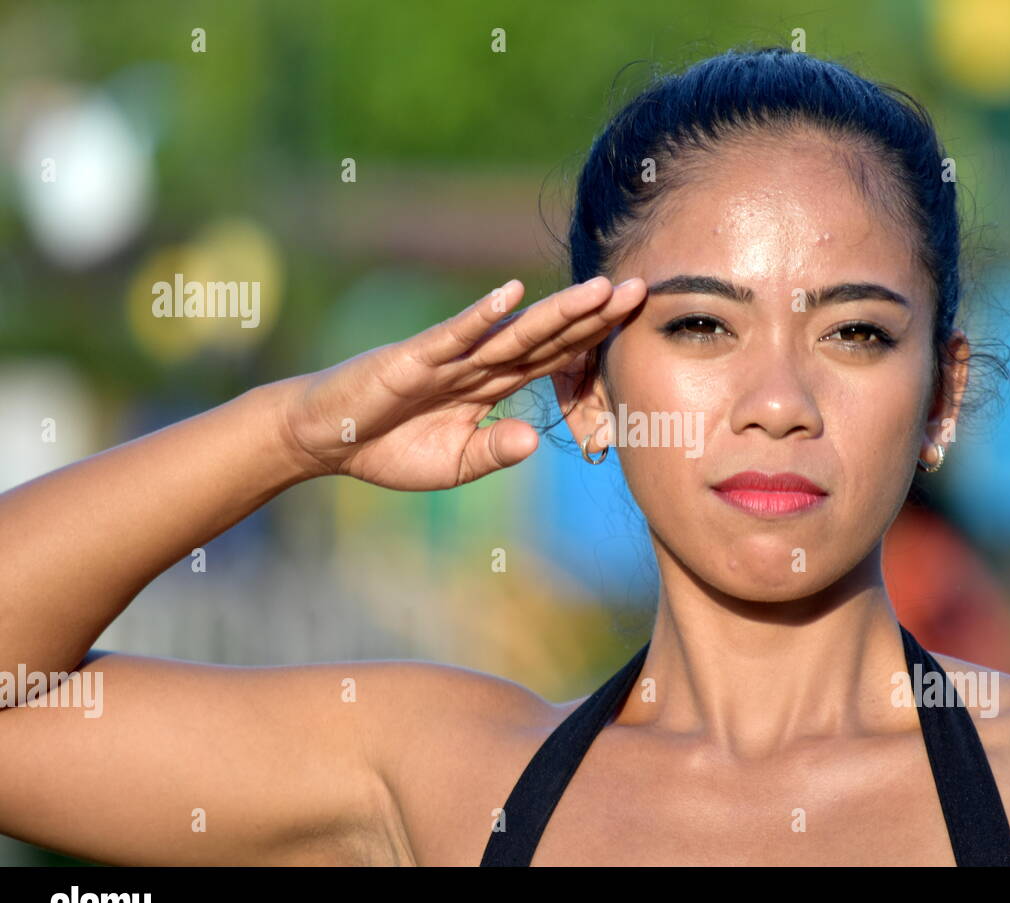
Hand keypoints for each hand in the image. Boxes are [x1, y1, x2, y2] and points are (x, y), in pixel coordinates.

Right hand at [276, 276, 645, 489]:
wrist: (325, 439)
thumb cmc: (389, 449)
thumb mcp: (454, 465)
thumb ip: (495, 451)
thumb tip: (534, 442)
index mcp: (492, 384)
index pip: (553, 358)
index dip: (594, 341)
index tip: (637, 324)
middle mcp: (478, 362)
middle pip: (547, 336)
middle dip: (593, 315)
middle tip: (642, 290)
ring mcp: (449, 356)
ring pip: (512, 331)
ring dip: (556, 311)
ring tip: (598, 290)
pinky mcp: (414, 358)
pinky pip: (453, 335)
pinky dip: (481, 316)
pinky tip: (512, 293)